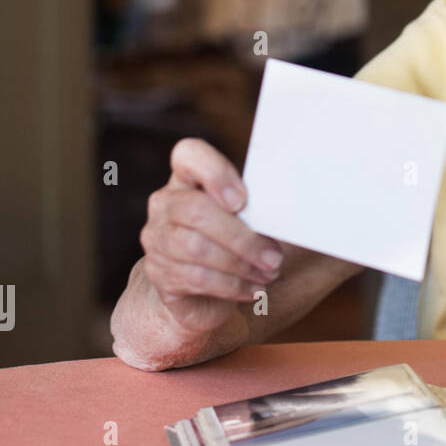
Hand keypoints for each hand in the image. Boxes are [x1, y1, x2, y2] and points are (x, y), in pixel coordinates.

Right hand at [139, 138, 283, 334]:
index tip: (242, 201)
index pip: (188, 154)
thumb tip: (289, 213)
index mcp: (188, 179)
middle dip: (242, 237)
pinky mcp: (158, 273)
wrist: (203, 291)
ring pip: (196, 248)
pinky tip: (254, 289)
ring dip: (241, 264)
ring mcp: (156, 238)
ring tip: (269, 273)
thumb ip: (258, 209)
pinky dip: (233, 285)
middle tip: (274, 257)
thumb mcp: (247, 220)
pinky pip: (197, 279)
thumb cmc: (234, 244)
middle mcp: (165, 204)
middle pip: (196, 211)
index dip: (214, 173)